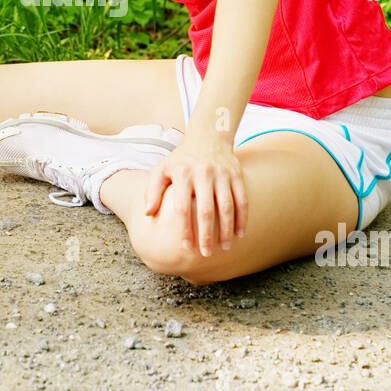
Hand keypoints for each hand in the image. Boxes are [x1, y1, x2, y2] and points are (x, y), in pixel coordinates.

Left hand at [143, 133, 247, 256]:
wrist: (208, 137)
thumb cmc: (181, 160)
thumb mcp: (162, 169)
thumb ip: (152, 190)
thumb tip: (148, 214)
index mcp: (182, 173)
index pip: (182, 207)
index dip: (185, 228)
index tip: (186, 246)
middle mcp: (203, 173)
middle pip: (206, 210)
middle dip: (207, 234)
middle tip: (206, 253)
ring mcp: (222, 173)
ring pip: (227, 206)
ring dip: (226, 229)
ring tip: (224, 247)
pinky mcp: (236, 173)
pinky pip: (242, 199)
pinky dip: (242, 217)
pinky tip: (240, 234)